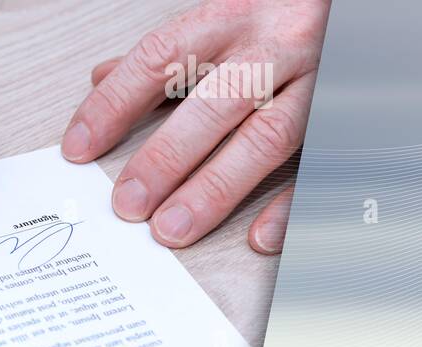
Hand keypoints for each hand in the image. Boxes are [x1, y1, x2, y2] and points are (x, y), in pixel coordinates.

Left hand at [62, 0, 329, 253]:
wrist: (355, 4)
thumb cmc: (279, 15)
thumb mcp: (220, 19)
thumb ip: (166, 54)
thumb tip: (102, 77)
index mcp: (231, 18)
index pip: (159, 58)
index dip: (114, 104)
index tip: (79, 147)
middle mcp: (275, 46)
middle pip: (215, 103)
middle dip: (167, 157)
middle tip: (128, 203)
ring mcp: (320, 80)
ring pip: (268, 136)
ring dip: (216, 188)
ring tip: (173, 227)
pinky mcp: (352, 117)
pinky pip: (324, 166)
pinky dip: (293, 205)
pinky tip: (262, 235)